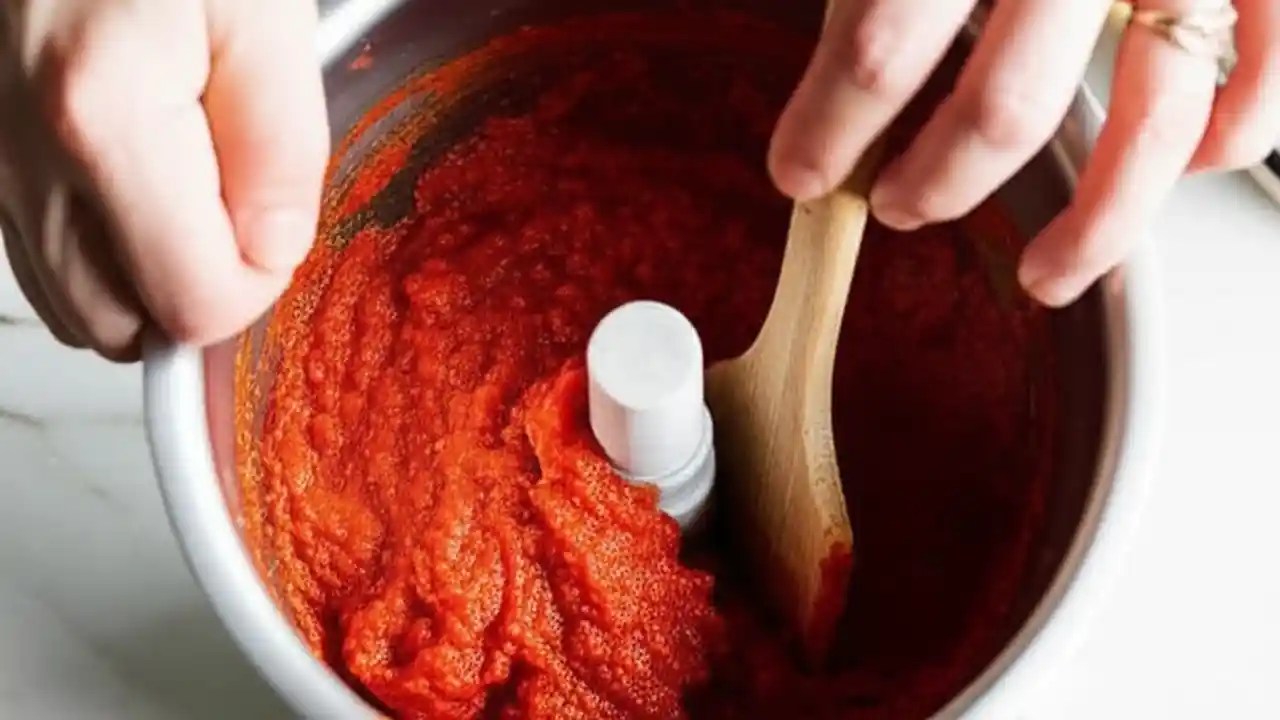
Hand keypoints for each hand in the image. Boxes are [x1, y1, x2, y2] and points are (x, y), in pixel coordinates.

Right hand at [0, 0, 328, 360]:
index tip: (274, 216)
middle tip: (234, 199)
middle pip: (126, 326)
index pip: (194, 305)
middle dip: (201, 288)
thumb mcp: (259, 12)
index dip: (258, 282)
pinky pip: (43, 259)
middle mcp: (24, 157)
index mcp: (101, 119)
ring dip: (151, 278)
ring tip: (188, 183)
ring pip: (78, 305)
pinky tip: (140, 185)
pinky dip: (104, 251)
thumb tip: (273, 249)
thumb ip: (278, 143)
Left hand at [769, 0, 1279, 305]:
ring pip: (1150, 122)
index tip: (796, 172)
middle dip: (933, 180)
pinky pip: (1273, 65)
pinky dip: (1240, 128)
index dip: (826, 127)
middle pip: (1002, 110)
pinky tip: (1194, 165)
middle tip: (890, 205)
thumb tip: (830, 22)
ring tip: (1043, 275)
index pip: (877, 45)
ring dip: (1091, 222)